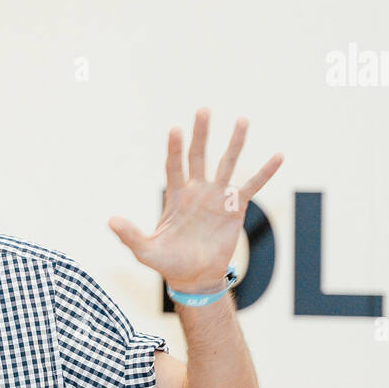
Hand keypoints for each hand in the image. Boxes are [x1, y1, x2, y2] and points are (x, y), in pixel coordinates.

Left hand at [109, 108, 282, 293]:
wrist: (195, 277)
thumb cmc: (169, 262)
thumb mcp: (146, 251)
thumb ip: (130, 236)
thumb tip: (110, 221)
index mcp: (175, 196)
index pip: (174, 165)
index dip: (174, 149)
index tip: (175, 129)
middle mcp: (197, 191)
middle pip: (199, 155)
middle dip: (201, 133)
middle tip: (203, 110)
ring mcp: (218, 197)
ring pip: (227, 163)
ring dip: (235, 143)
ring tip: (242, 120)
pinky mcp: (236, 207)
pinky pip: (253, 186)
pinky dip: (265, 172)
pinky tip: (278, 156)